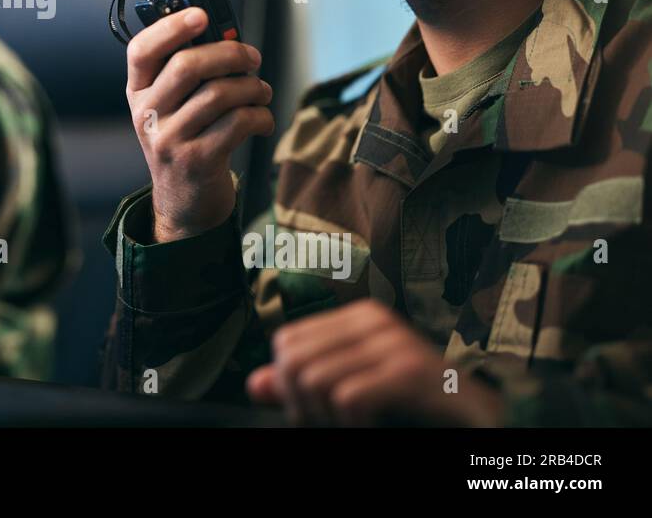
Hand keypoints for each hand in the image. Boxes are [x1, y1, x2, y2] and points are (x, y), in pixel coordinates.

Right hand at [125, 8, 273, 242]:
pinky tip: (261, 118)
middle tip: (252, 58)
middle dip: (231, 54)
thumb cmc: (185, 141)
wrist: (183, 202)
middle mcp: (147, 114)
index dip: (171, 27)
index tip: (202, 15)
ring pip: (219, 94)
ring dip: (252, 87)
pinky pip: (238, 123)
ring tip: (261, 92)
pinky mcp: (197, 160)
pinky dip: (260, 116)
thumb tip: (227, 36)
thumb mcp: (171, 106)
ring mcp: (169, 139)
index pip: (142, 51)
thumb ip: (187, 72)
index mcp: (138, 92)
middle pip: (187, 66)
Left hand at [246, 299, 506, 425]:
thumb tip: (255, 383)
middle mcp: (374, 320)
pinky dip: (352, 425)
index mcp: (359, 318)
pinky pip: (347, 397)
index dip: (287, 384)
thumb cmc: (424, 408)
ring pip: (314, 379)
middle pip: (293, 360)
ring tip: (355, 427)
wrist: (492, 421)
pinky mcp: (410, 371)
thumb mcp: (359, 391)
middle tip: (330, 425)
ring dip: (326, 419)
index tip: (313, 412)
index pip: (286, 341)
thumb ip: (308, 386)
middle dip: (301, 404)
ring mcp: (394, 342)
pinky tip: (374, 429)